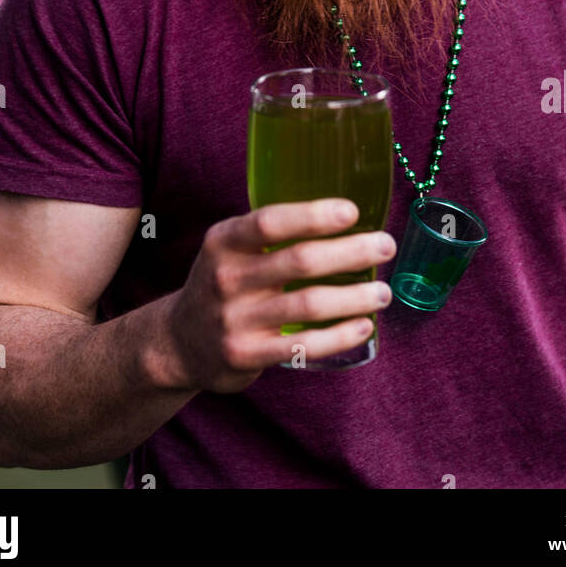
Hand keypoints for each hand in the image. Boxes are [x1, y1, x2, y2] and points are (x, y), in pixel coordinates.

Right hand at [163, 199, 395, 391]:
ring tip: (383, 293)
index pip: (270, 222)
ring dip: (354, 297)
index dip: (314, 215)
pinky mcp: (246, 355)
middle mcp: (226, 277)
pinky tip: (362, 326)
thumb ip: (270, 234)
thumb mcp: (230, 249)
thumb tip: (342, 215)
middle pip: (299, 260)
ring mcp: (235, 319)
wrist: (180, 341)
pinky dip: (339, 336)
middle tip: (385, 246)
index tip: (352, 212)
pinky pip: (303, 346)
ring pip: (308, 304)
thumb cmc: (223, 283)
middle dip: (351, 252)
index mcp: (224, 241)